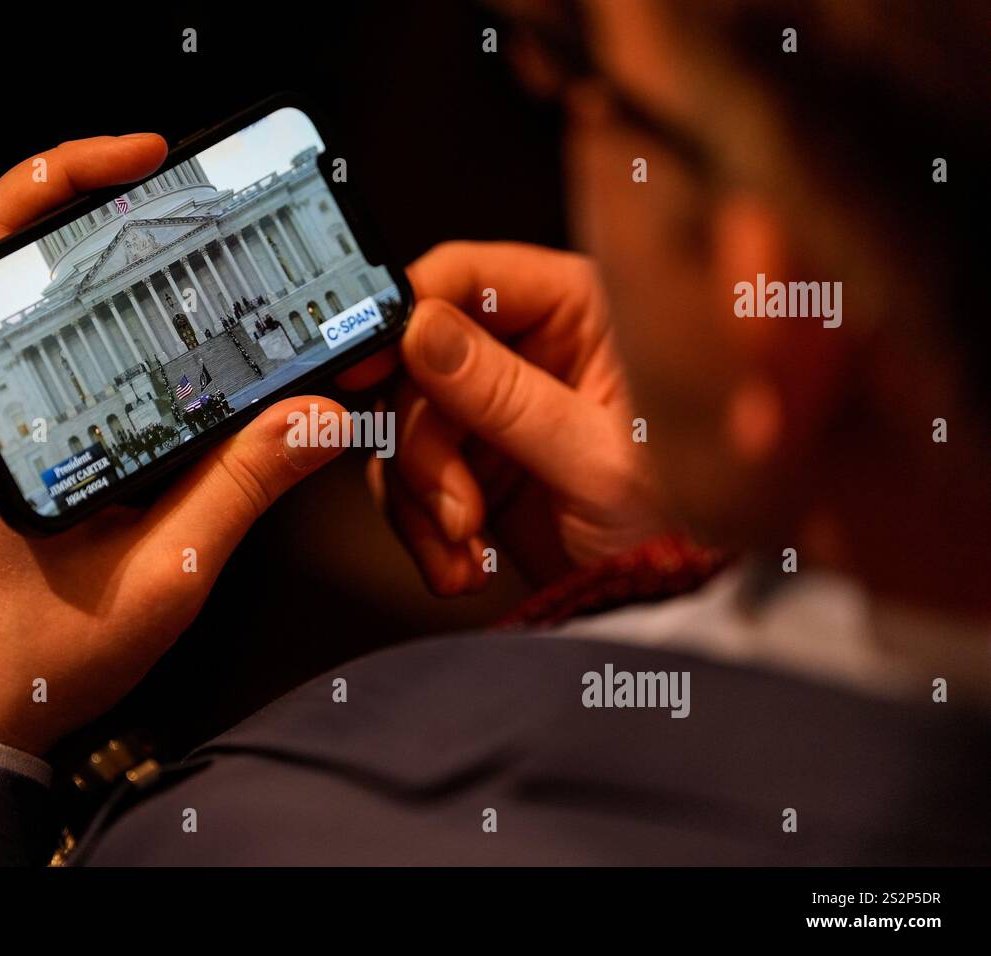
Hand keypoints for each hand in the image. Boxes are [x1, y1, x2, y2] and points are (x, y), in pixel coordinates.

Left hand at [0, 135, 347, 754]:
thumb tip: (314, 416)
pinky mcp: (1, 462)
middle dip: (108, 217)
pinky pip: (57, 379)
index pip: (6, 244)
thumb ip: (240, 487)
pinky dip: (112, 354)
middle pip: (29, 261)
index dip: (71, 175)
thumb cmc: (25, 659)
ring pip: (48, 322)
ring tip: (198, 290)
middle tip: (190, 212)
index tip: (148, 158)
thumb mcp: (160, 574)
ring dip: (115, 290)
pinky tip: (172, 380)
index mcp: (1, 409)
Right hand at [367, 241, 664, 594]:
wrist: (676, 606)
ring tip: (463, 552)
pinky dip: (423, 527)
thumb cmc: (681, 523)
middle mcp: (530, 348)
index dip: (405, 315)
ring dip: (421, 499)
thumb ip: (506, 395)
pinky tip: (462, 564)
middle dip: (423, 450)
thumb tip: (421, 331)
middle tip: (454, 511)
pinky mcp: (475, 463)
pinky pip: (410, 480)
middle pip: (417, 363)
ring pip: (405, 428)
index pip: (466, 277)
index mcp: (576, 311)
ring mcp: (496, 408)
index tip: (365, 368)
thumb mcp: (596, 460)